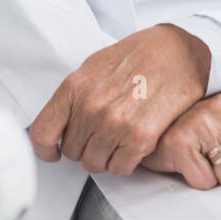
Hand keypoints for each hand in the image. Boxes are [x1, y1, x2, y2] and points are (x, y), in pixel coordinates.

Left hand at [28, 24, 210, 175]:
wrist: (178, 51)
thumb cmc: (139, 54)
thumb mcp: (95, 65)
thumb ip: (75, 95)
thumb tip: (61, 120)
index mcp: (75, 87)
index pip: (42, 133)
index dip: (44, 149)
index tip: (52, 152)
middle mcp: (91, 107)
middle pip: (71, 152)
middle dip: (84, 145)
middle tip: (101, 130)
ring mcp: (115, 124)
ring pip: (94, 164)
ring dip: (104, 155)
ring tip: (118, 135)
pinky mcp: (139, 138)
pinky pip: (119, 168)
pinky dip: (124, 161)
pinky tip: (131, 142)